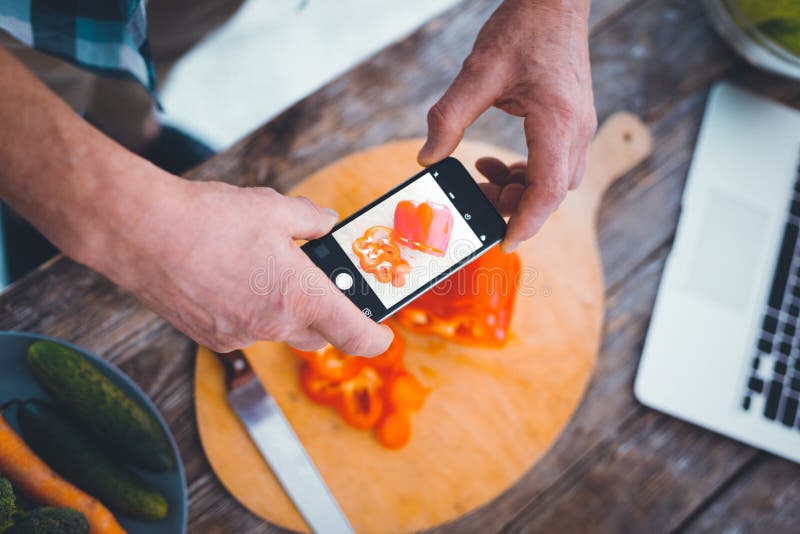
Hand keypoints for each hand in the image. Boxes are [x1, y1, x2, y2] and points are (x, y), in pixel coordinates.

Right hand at [98, 178, 393, 354]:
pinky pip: (246, 330)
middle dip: (327, 317)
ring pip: (280, 331)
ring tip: (265, 271)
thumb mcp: (274, 208)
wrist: (141, 232)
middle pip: (319, 336)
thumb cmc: (210, 219)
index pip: (356, 336)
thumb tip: (328, 224)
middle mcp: (274, 325)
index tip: (383, 332)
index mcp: (300, 296)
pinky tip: (232, 280)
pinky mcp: (211, 337)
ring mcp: (241, 335)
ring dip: (285, 310)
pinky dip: (250, 311)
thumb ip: (312, 220)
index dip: (376, 337)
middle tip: (320, 285)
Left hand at [418, 0, 596, 250]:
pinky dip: (527, 173)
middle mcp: (574, 129)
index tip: (503, 241)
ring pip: (555, 182)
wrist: (553, 0)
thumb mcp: (477, 72)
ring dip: (519, 189)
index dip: (526, 222)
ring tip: (482, 173)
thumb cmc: (523, 28)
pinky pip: (555, 164)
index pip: (547, 190)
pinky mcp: (571, 121)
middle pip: (551, 192)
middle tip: (476, 197)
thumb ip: (448, 118)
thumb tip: (427, 159)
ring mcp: (578, 126)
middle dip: (514, 206)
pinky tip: (496, 159)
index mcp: (556, 121)